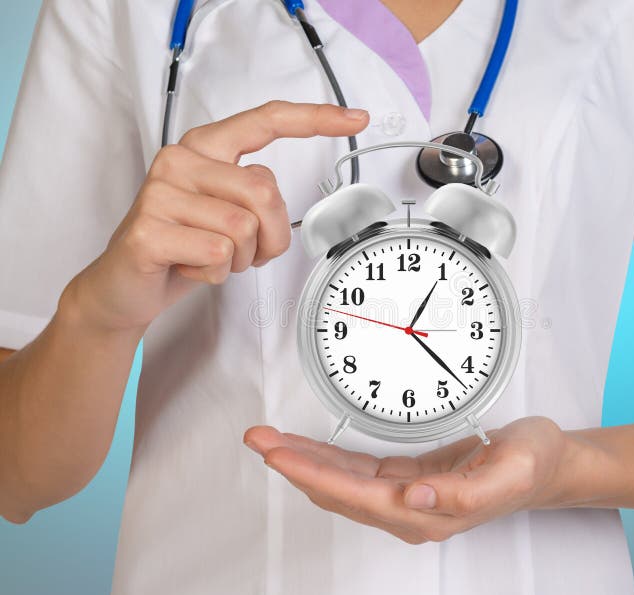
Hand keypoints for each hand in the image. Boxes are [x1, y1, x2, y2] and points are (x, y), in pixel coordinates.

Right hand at [63, 102, 368, 332]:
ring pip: (243, 228)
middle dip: (269, 236)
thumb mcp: (227, 213)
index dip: (313, 118)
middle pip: (263, 191)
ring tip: (210, 258)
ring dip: (240, 259)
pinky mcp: (149, 230)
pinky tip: (191, 267)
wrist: (126, 284)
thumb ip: (254, 194)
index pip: (265, 120)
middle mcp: (180, 160)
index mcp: (205, 148)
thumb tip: (272, 198)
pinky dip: (216, 273)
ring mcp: (160, 192)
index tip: (355, 119)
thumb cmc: (185, 245)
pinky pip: (217, 253)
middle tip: (244, 252)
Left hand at [243, 417, 571, 543]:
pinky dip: (327, 457)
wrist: (548, 465)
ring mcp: (407, 496)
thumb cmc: (533, 465)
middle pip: (338, 491)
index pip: (357, 496)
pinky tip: (309, 447)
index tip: (280, 453)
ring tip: (271, 439)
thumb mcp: (512, 472)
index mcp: (432, 512)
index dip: (314, 474)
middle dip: (295, 465)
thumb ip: (465, 492)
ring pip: (342, 482)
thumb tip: (415, 498)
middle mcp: (412, 509)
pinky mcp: (408, 479)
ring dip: (304, 460)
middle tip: (259, 439)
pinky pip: (356, 472)